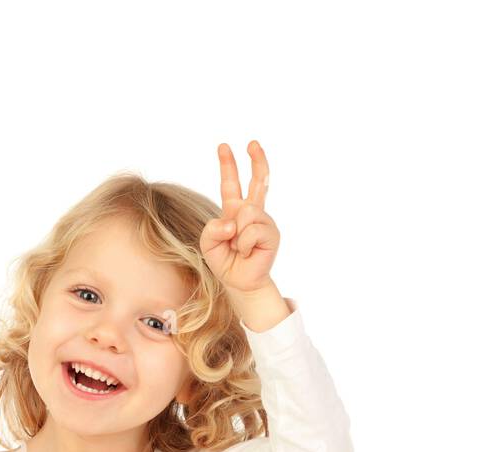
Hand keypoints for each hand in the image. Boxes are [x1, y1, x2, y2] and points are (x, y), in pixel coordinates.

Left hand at [199, 140, 279, 293]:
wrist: (239, 281)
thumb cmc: (224, 260)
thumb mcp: (208, 243)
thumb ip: (212, 229)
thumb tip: (233, 223)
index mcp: (234, 210)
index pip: (232, 183)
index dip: (228, 165)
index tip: (224, 147)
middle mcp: (251, 212)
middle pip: (258, 181)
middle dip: (256, 160)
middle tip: (252, 142)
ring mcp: (263, 221)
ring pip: (247, 212)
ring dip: (236, 233)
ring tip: (239, 247)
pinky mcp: (271, 233)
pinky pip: (252, 230)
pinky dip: (244, 243)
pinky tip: (248, 252)